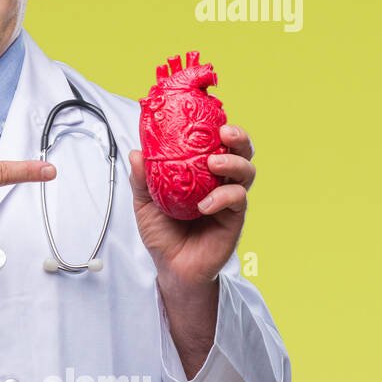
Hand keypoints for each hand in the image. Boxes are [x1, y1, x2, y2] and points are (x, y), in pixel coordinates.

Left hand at [127, 124, 255, 289]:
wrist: (171, 268)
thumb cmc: (162, 233)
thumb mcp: (144, 203)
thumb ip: (141, 179)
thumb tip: (136, 152)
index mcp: (201, 172)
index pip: (214, 143)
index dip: (216, 126)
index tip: (209, 113)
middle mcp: (219, 181)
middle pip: (240, 152)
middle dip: (239, 137)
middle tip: (226, 133)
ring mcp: (229, 199)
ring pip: (246, 172)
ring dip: (233, 162)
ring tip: (215, 163)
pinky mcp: (234, 219)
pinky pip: (237, 200)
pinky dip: (223, 197)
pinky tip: (205, 205)